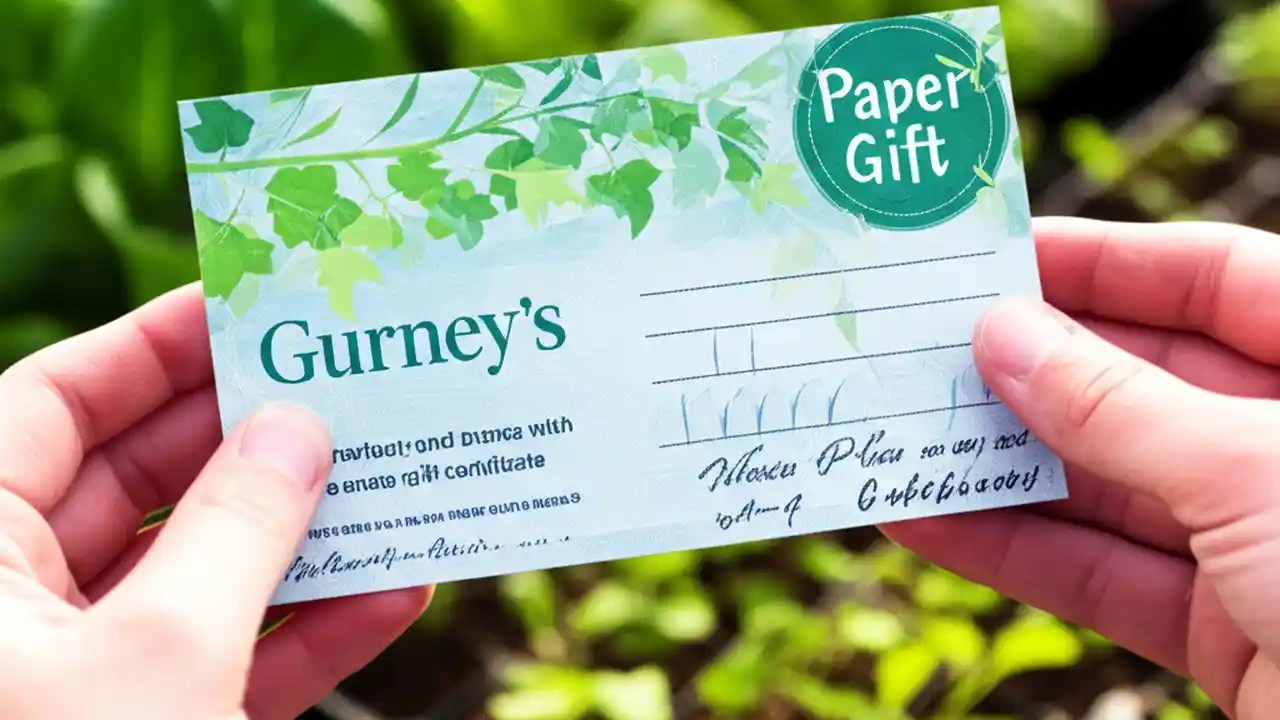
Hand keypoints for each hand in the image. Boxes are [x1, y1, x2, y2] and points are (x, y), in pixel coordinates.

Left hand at [0, 285, 430, 718]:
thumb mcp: (162, 652)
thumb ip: (237, 528)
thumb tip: (297, 432)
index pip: (53, 404)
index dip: (152, 346)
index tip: (250, 310)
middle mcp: (12, 602)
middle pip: (139, 482)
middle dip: (251, 443)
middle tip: (343, 393)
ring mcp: (77, 672)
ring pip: (197, 574)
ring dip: (300, 540)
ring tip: (390, 487)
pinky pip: (224, 656)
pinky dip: (305, 631)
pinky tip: (388, 594)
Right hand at [882, 217, 1279, 718]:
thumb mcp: (1251, 471)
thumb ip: (1116, 406)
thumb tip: (1004, 335)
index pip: (1220, 279)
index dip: (1108, 261)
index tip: (999, 259)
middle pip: (1146, 381)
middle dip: (1032, 367)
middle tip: (922, 345)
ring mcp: (1263, 544)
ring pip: (1111, 484)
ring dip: (1002, 463)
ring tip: (904, 429)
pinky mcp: (1227, 633)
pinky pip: (1104, 574)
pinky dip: (1014, 550)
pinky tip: (930, 520)